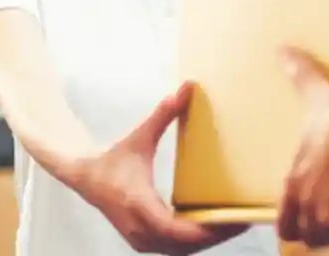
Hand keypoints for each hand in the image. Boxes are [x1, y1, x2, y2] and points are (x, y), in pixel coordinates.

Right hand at [71, 81, 247, 254]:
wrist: (84, 179)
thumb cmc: (112, 160)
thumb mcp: (139, 137)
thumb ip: (162, 115)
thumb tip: (187, 89)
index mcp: (139, 205)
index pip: (176, 230)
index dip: (206, 230)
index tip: (231, 220)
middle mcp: (141, 230)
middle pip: (186, 244)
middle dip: (216, 234)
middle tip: (245, 220)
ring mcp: (142, 240)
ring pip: (182, 250)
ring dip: (208, 240)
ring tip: (235, 224)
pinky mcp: (145, 242)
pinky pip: (176, 248)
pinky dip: (195, 240)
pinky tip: (214, 227)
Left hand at [277, 47, 328, 249]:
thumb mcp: (313, 93)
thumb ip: (298, 73)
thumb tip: (283, 49)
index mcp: (294, 180)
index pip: (284, 222)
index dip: (296, 226)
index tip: (311, 223)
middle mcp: (307, 204)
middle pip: (310, 237)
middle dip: (328, 231)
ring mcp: (328, 217)